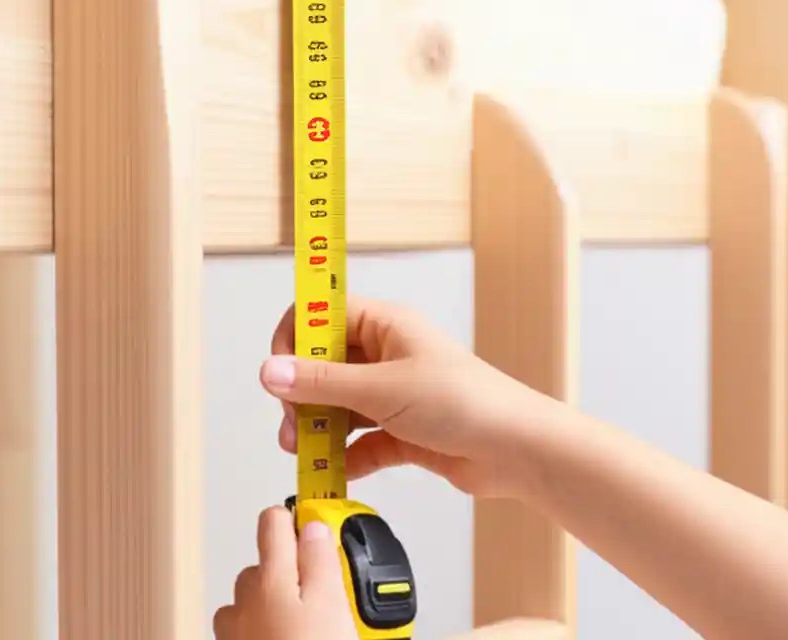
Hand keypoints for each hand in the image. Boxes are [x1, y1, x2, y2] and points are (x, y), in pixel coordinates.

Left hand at [213, 507, 358, 639]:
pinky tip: (292, 639)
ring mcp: (233, 629)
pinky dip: (267, 629)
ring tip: (311, 627)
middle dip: (293, 572)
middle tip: (327, 594)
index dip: (298, 520)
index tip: (319, 530)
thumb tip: (313, 527)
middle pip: (266, 564)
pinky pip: (250, 628)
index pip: (274, 521)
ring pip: (256, 600)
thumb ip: (320, 561)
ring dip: (278, 605)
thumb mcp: (330, 606)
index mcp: (267, 578)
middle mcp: (242, 599)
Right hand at [260, 296, 560, 497]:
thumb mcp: (383, 388)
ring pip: (339, 406)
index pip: (322, 316)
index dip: (294, 340)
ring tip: (305, 451)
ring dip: (318, 428)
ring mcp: (395, 395)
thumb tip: (270, 370)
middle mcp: (387, 356)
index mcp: (385, 326)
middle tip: (294, 424)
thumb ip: (321, 382)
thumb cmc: (465, 402)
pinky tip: (335, 471)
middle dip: (301, 395)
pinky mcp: (403, 432)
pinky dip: (344, 456)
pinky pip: (359, 441)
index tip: (280, 372)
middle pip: (324, 366)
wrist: (516, 450)